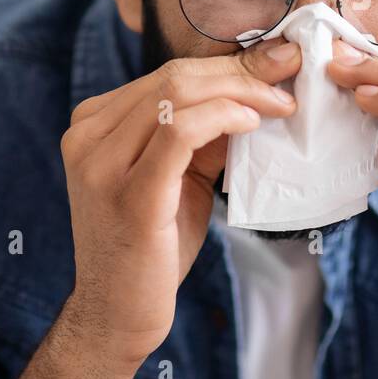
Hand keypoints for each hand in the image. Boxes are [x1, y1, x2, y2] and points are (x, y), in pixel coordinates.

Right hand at [59, 38, 300, 370]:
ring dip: (240, 92)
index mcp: (94, 124)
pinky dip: (221, 116)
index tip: (277, 65)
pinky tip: (250, 124)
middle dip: (241, 72)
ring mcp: (102, 164)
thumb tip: (257, 90)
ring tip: (279, 104)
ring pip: (177, 94)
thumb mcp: (176, 175)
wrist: (116, 314)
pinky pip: (178, 130)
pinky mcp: (128, 192)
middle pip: (174, 77)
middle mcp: (88, 136)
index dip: (228, 64)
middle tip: (289, 76)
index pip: (168, 73)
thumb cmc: (150, 245)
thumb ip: (204, 133)